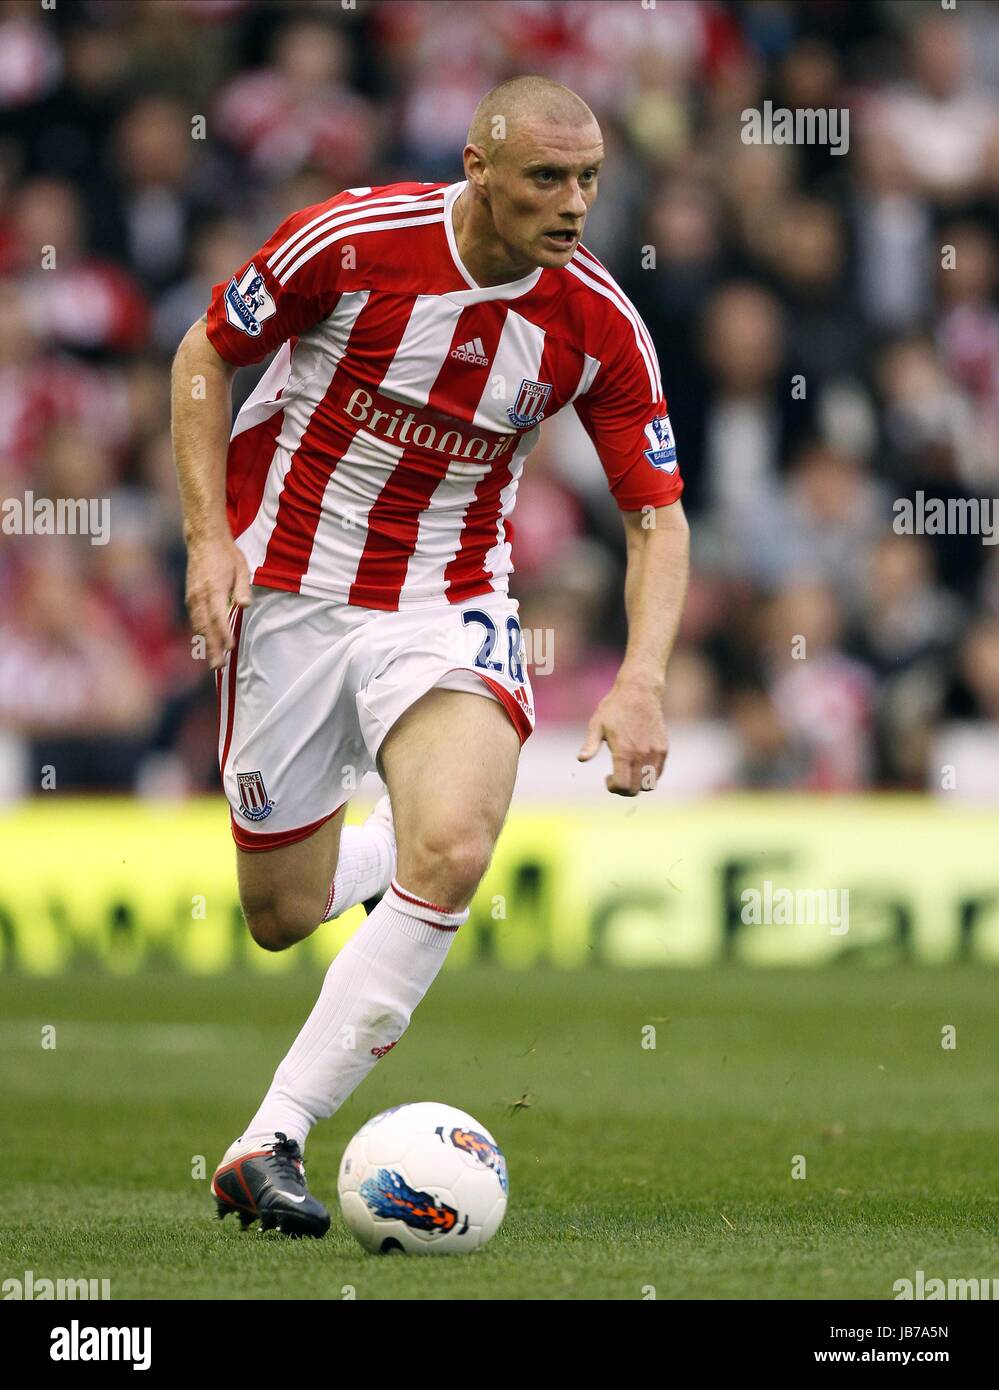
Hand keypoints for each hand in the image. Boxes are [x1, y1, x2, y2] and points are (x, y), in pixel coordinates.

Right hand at [185, 534, 250, 669]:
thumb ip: (242, 588)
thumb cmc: (226, 554)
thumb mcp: (241, 567)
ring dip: (205, 644)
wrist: (203, 541)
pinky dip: (200, 634)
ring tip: (212, 662)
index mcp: (213, 588)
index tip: (229, 648)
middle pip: (205, 626)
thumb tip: (245, 605)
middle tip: (218, 666)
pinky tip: (205, 645)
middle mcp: (199, 596)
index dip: (223, 633)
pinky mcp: (190, 598)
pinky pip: (195, 620)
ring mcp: (192, 597)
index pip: (218, 616)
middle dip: (211, 647)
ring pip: (198, 625)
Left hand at [577, 681, 667, 795]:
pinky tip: (638, 765)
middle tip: (615, 779)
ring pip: (649, 784)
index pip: (622, 785)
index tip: (607, 778)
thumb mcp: (597, 724)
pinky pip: (658, 773)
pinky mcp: (663, 748)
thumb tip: (581, 759)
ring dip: (637, 784)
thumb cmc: (615, 707)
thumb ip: (590, 744)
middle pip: (635, 789)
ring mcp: (655, 752)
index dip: (613, 787)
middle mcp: (642, 754)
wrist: (640, 691)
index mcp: (624, 751)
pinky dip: (649, 776)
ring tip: (628, 772)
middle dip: (624, 789)